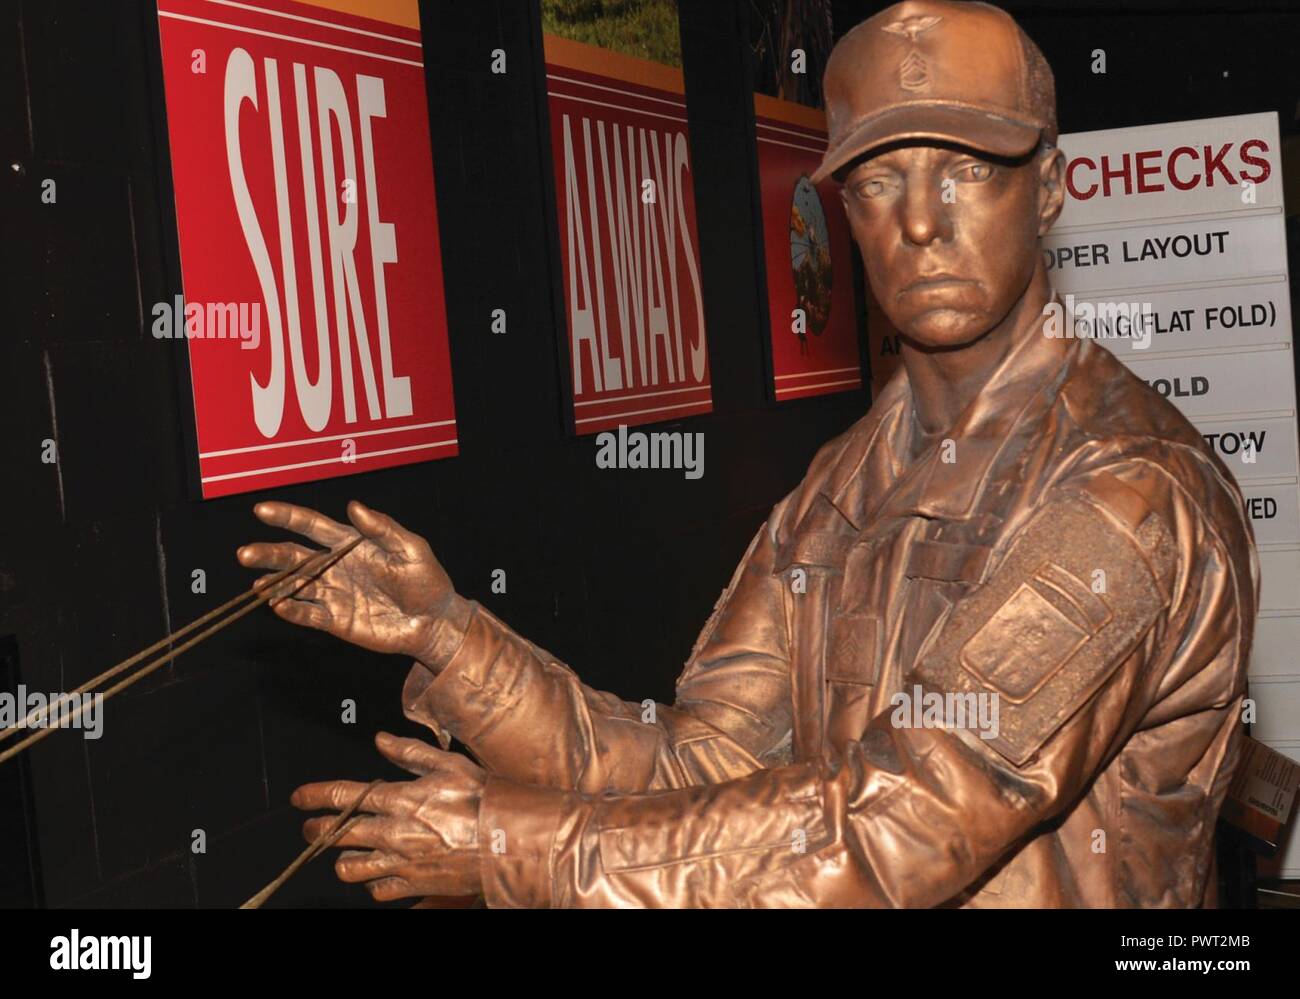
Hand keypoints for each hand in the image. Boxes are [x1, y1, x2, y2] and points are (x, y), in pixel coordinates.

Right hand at [237, 500, 454, 659]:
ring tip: (257, 585)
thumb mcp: (412, 549)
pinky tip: (278, 606)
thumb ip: (383, 529)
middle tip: (244, 553)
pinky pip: (308, 614)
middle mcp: (336, 566)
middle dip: (269, 553)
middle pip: (295, 556)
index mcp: (351, 543)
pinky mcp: (336, 620)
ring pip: (295, 585)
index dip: (288, 516)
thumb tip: (353, 506)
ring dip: (274, 584)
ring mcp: (334, 593)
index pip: (313, 526)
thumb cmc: (427, 580)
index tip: (261, 510)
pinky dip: (292, 610)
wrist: (435, 621)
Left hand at [291, 732, 484, 900]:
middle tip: (310, 827)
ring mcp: (401, 862)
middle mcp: (393, 833)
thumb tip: (380, 740)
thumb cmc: (484, 797)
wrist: (510, 840)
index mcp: (400, 799)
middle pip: (337, 835)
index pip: (343, 796)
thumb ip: (410, 752)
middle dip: (316, 830)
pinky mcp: (414, 885)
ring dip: (342, 859)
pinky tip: (378, 872)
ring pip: (350, 869)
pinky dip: (373, 882)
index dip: (315, 796)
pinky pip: (377, 890)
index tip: (298, 798)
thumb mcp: (449, 763)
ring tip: (344, 853)